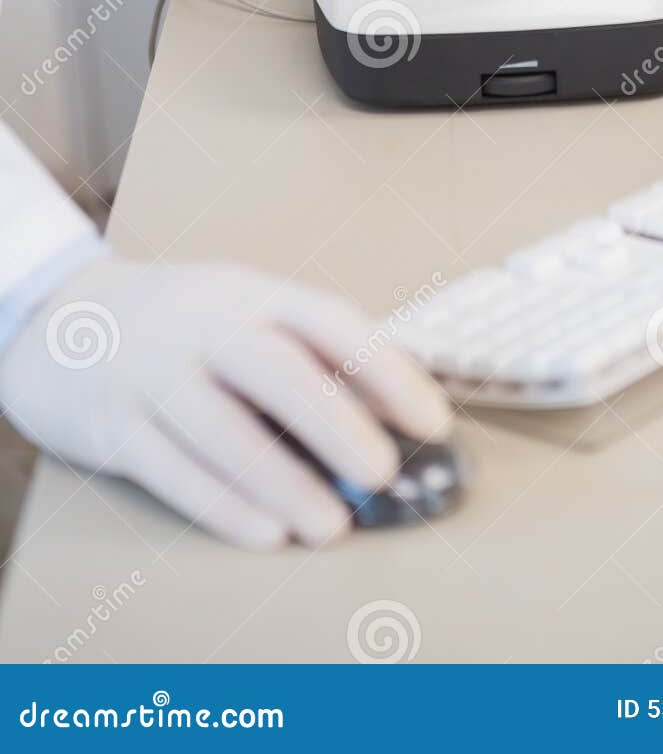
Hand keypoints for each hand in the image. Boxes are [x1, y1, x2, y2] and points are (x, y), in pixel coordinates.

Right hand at [0, 254, 451, 549]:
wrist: (65, 321)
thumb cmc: (185, 329)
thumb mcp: (245, 313)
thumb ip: (310, 357)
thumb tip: (394, 422)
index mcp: (251, 292)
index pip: (328, 321)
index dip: (385, 369)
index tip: (433, 420)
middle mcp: (202, 323)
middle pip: (275, 369)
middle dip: (334, 423)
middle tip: (383, 475)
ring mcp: (152, 371)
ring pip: (221, 428)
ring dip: (281, 482)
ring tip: (331, 527)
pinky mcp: (112, 423)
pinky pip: (169, 469)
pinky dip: (221, 505)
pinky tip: (265, 533)